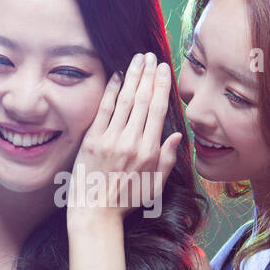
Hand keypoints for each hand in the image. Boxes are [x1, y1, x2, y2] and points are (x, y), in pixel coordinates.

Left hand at [68, 52, 181, 218]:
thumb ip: (167, 160)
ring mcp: (111, 140)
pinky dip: (111, 90)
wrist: (95, 212)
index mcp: (150, 152)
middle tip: (151, 57)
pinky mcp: (92, 140)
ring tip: (138, 59)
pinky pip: (104, 109)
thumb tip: (177, 135)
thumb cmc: (126, 200)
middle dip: (148, 75)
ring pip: (126, 100)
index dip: (162, 87)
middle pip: (144, 100)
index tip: (164, 70)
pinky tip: (116, 75)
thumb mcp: (155, 185)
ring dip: (132, 76)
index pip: (158, 111)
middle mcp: (132, 143)